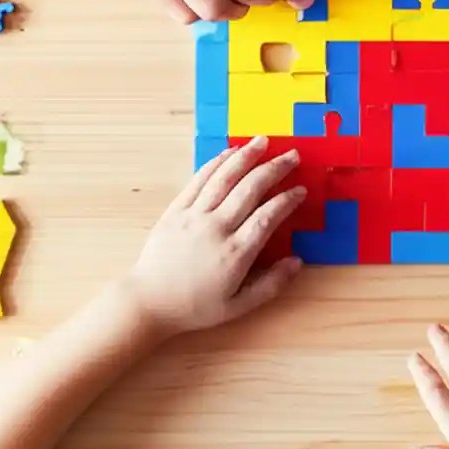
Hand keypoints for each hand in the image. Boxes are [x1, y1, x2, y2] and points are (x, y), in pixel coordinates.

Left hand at [123, 136, 304, 334]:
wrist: (148, 301)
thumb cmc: (194, 307)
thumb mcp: (237, 306)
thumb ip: (271, 285)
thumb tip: (297, 262)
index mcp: (235, 254)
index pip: (268, 216)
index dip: (287, 200)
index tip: (301, 190)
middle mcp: (216, 228)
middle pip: (250, 189)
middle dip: (274, 169)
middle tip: (292, 155)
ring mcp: (193, 216)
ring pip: (224, 178)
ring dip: (246, 156)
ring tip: (263, 141)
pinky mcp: (176, 211)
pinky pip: (198, 181)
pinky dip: (216, 163)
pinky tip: (230, 153)